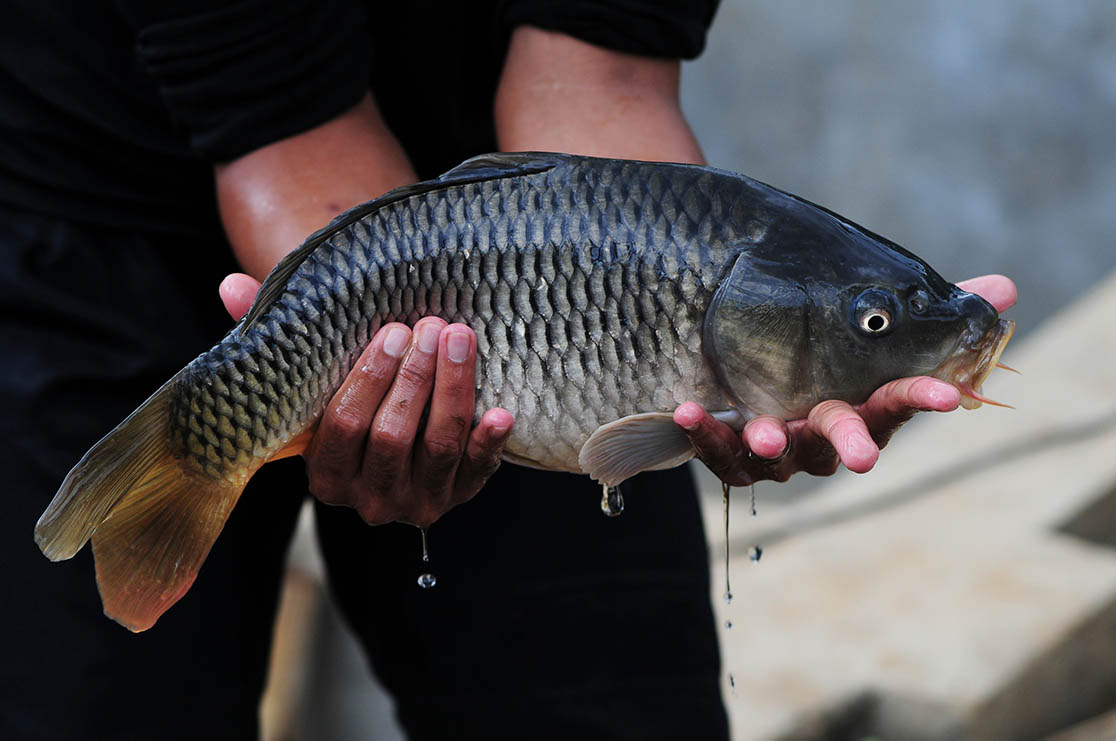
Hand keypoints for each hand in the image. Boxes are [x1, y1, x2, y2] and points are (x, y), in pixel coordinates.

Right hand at [220, 273, 513, 525]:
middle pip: (392, 437)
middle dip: (414, 378)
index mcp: (325, 475)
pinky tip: (500, 412)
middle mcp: (370, 500)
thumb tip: (231, 285)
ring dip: (453, 390)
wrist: (403, 450)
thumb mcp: (311, 382)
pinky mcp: (460, 495)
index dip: (369, 378)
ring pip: (437, 447)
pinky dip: (489, 443)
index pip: (343, 426)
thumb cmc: (351, 402)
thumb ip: (272, 335)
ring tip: (461, 339)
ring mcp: (418, 502)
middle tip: (431, 327)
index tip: (392, 331)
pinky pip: (478, 472)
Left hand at [675, 274, 1017, 485]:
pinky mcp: (733, 451)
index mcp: (861, 404)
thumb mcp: (869, 314)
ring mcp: (778, 448)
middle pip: (842, 443)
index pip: (899, 403)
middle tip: (862, 458)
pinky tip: (689, 410)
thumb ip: (931, 306)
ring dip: (774, 444)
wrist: (737, 347)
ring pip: (779, 459)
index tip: (949, 395)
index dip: (922, 398)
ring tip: (767, 433)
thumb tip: (1006, 290)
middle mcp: (823, 435)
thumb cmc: (818, 343)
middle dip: (853, 445)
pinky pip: (721, 454)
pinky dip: (706, 434)